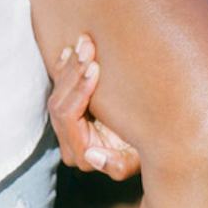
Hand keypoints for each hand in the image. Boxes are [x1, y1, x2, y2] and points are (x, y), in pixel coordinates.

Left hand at [48, 33, 140, 180]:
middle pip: (59, 101)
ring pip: (58, 90)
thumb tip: (91, 154)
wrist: (150, 140)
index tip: (95, 68)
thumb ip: (118, 165)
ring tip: (85, 42)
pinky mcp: (68, 109)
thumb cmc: (147, 149)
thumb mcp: (138, 159)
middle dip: (74, 71)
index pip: (68, 117)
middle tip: (89, 45)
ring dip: (71, 64)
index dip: (79, 91)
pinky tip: (71, 50)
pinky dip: (65, 65)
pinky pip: (59, 85)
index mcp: (80, 153)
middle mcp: (67, 141)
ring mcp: (65, 125)